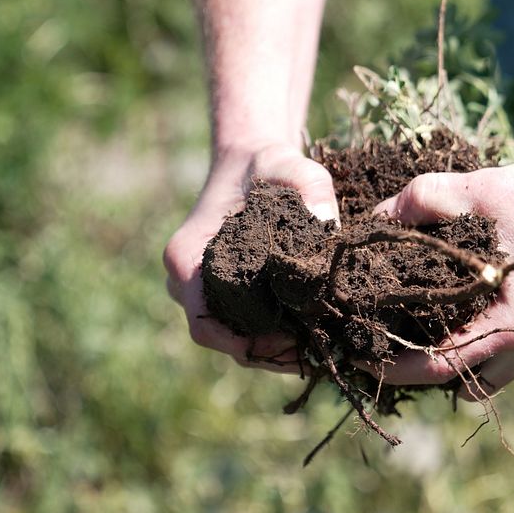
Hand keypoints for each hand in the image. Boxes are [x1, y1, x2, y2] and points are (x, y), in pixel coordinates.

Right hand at [163, 147, 338, 370]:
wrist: (252, 161)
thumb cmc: (267, 164)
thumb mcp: (293, 165)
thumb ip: (312, 188)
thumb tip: (328, 226)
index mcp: (186, 257)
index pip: (204, 323)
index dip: (245, 342)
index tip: (290, 341)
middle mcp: (185, 281)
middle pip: (221, 337)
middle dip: (265, 351)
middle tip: (314, 349)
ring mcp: (200, 290)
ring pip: (232, 337)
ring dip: (271, 348)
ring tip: (318, 345)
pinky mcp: (222, 292)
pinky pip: (242, 326)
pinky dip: (273, 335)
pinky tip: (312, 333)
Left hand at [369, 131, 513, 399]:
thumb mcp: (485, 188)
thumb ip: (424, 200)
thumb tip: (374, 218)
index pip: (443, 365)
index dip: (395, 366)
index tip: (359, 356)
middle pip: (465, 383)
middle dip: (420, 372)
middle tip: (381, 345)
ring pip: (488, 377)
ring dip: (452, 364)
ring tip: (414, 331)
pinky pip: (508, 358)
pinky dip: (477, 348)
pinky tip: (454, 313)